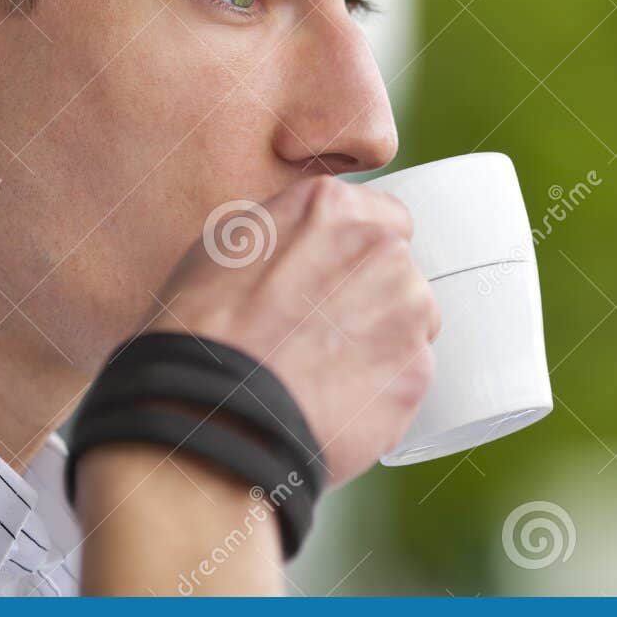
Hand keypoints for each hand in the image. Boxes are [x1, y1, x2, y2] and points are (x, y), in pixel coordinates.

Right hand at [145, 176, 439, 484]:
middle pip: (401, 273)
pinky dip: (379, 393)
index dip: (357, 257)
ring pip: (410, 325)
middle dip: (371, 301)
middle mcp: (381, 247)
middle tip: (320, 337)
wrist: (211, 410)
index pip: (385, 219)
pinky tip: (333, 403)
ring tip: (322, 375)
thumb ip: (290, 232)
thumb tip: (310, 245)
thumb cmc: (200, 331)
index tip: (335, 285)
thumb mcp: (228, 247)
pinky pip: (406, 378)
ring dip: (380, 345)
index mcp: (332, 206)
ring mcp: (407, 309)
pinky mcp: (416, 371)